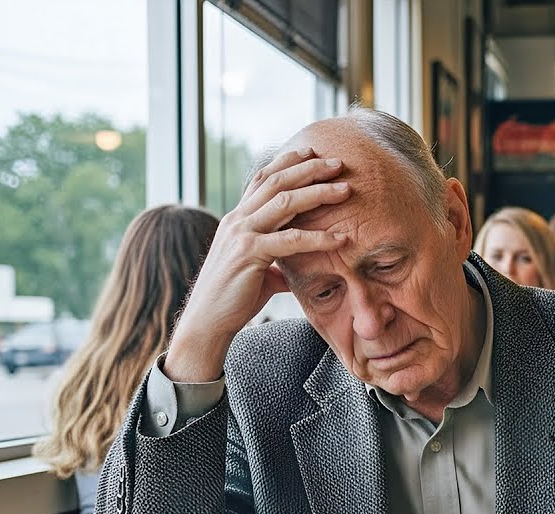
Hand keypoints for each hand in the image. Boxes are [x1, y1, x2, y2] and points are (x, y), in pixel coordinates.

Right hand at [167, 148, 350, 380]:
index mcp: (238, 218)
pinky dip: (319, 237)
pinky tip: (341, 238)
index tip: (312, 152)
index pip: (263, 179)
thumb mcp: (261, 272)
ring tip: (346, 189)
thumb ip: (280, 264)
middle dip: (310, 168)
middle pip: (277, 181)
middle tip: (338, 162)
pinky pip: (290, 240)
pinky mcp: (248, 254)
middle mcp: (237, 219)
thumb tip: (300, 270)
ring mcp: (241, 234)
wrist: (208, 321)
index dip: (288, 163)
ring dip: (318, 192)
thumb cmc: (235, 298)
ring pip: (284, 202)